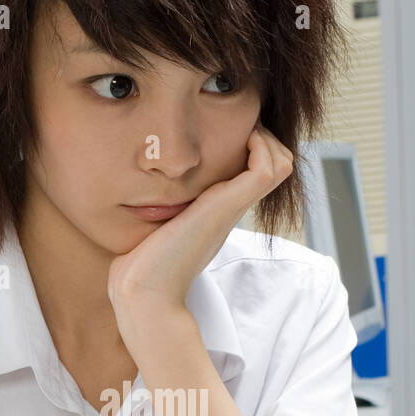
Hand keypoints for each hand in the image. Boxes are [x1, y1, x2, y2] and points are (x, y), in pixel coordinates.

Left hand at [107, 121, 292, 335]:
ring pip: (281, 161)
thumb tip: (134, 191)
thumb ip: (155, 207)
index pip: (257, 170)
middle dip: (265, 134)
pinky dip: (260, 145)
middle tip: (238, 124)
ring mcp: (233, 207)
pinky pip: (267, 167)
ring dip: (266, 136)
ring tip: (240, 130)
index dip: (253, 143)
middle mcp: (231, 207)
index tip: (226, 130)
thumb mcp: (153, 224)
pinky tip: (234, 140)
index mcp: (218, 210)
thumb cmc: (139, 264)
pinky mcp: (228, 206)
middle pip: (278, 162)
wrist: (144, 291)